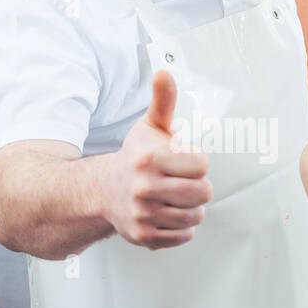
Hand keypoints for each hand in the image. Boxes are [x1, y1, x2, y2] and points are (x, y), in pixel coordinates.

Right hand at [102, 70, 211, 248]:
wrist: (105, 191)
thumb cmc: (136, 157)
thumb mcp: (150, 127)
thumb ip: (163, 101)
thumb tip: (164, 71)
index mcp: (149, 159)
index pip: (202, 165)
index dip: (197, 162)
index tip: (183, 161)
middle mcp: (143, 188)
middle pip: (202, 193)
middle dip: (199, 187)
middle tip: (184, 183)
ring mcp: (143, 214)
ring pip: (195, 216)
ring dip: (192, 208)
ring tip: (176, 199)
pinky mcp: (144, 236)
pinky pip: (184, 235)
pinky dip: (181, 227)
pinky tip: (167, 214)